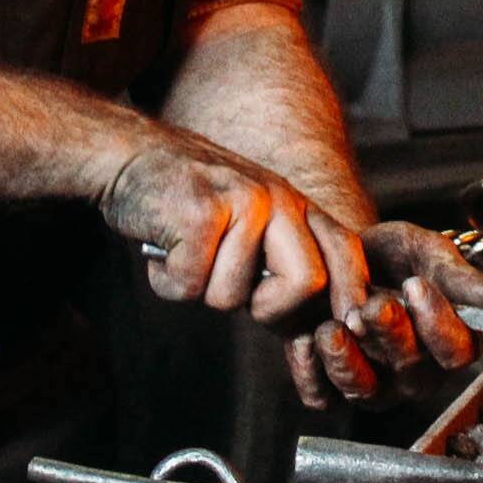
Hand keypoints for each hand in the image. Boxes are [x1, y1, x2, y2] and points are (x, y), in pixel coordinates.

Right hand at [100, 134, 334, 324]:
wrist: (130, 156)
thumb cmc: (188, 204)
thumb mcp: (248, 224)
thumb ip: (279, 263)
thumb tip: (309, 326)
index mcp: (294, 205)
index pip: (345, 249)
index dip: (351, 293)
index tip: (347, 326)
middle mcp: (277, 198)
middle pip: (306, 283)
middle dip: (268, 310)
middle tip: (233, 295)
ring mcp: (242, 201)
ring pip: (233, 296)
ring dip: (199, 289)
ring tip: (185, 252)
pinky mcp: (201, 211)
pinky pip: (190, 285)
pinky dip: (167, 280)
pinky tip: (162, 245)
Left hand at [284, 220, 482, 408]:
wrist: (341, 251)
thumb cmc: (392, 255)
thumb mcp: (427, 252)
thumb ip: (460, 278)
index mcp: (448, 342)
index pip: (457, 352)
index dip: (438, 323)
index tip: (416, 286)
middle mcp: (415, 373)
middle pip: (411, 370)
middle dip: (390, 335)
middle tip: (373, 304)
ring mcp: (375, 387)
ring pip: (365, 391)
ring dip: (346, 358)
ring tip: (333, 326)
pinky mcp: (333, 392)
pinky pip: (322, 397)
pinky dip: (310, 369)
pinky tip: (307, 337)